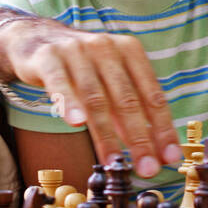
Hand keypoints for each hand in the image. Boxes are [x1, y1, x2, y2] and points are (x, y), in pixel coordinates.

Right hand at [0, 19, 182, 178]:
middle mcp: (106, 47)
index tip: (170, 157)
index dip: (163, 128)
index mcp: (130, 51)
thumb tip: (153, 150)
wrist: (37, 39)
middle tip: (147, 169)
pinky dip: (69, 102)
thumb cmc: (82, 67)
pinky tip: (76, 123)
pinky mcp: (49, 57)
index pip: (152, 95)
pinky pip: (60, 83)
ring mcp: (77, 50)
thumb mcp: (109, 82)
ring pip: (96, 97)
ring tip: (114, 162)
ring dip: (106, 134)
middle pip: (127, 99)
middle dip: (139, 138)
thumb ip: (128, 111)